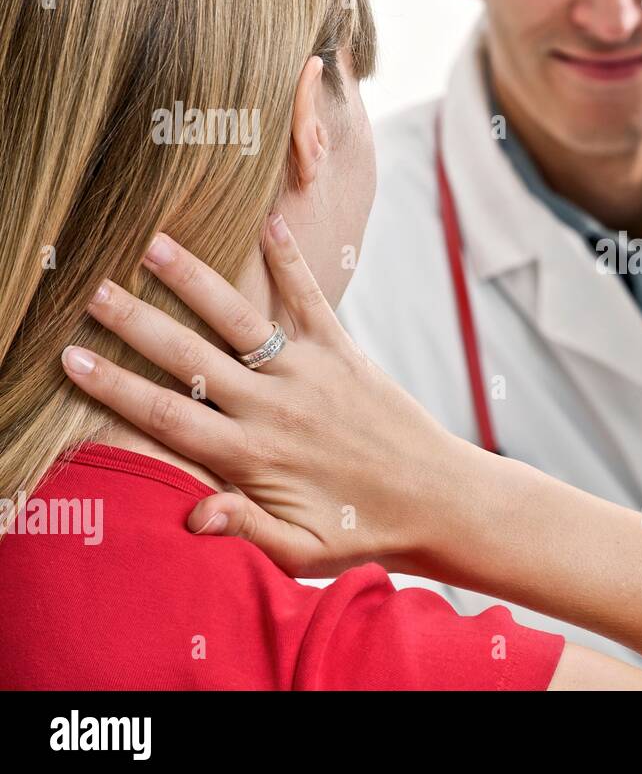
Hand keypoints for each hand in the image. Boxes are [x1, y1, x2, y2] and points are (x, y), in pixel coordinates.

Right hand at [60, 215, 481, 578]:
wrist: (438, 499)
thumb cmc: (362, 531)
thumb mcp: (300, 552)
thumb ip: (245, 531)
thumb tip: (190, 519)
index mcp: (253, 456)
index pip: (169, 415)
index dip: (115, 387)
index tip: (72, 357)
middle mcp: (276, 408)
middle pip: (191, 358)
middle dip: (138, 323)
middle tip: (93, 290)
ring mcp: (311, 374)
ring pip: (241, 321)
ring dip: (197, 281)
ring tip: (155, 244)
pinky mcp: (345, 353)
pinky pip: (312, 301)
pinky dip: (291, 262)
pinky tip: (270, 221)